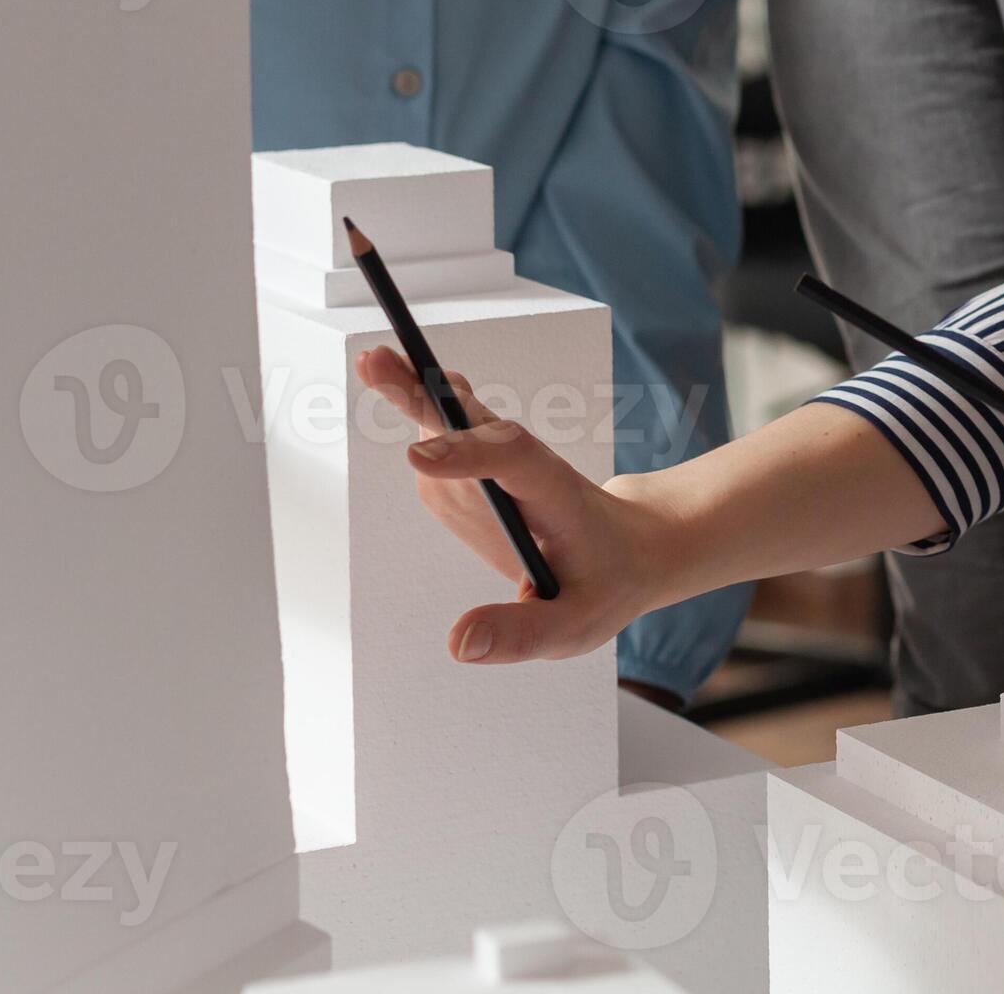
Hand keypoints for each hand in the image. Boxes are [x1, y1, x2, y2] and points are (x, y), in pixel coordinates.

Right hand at [357, 346, 675, 668]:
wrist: (628, 548)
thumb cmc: (605, 583)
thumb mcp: (574, 625)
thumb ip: (520, 635)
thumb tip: (458, 643)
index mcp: (553, 494)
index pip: (514, 464)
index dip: (468, 454)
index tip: (421, 454)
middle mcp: (521, 467)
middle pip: (473, 424)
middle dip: (424, 396)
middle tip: (378, 362)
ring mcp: (493, 466)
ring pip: (453, 417)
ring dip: (413, 390)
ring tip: (375, 359)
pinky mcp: (470, 472)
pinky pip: (444, 431)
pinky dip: (417, 402)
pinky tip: (394, 376)